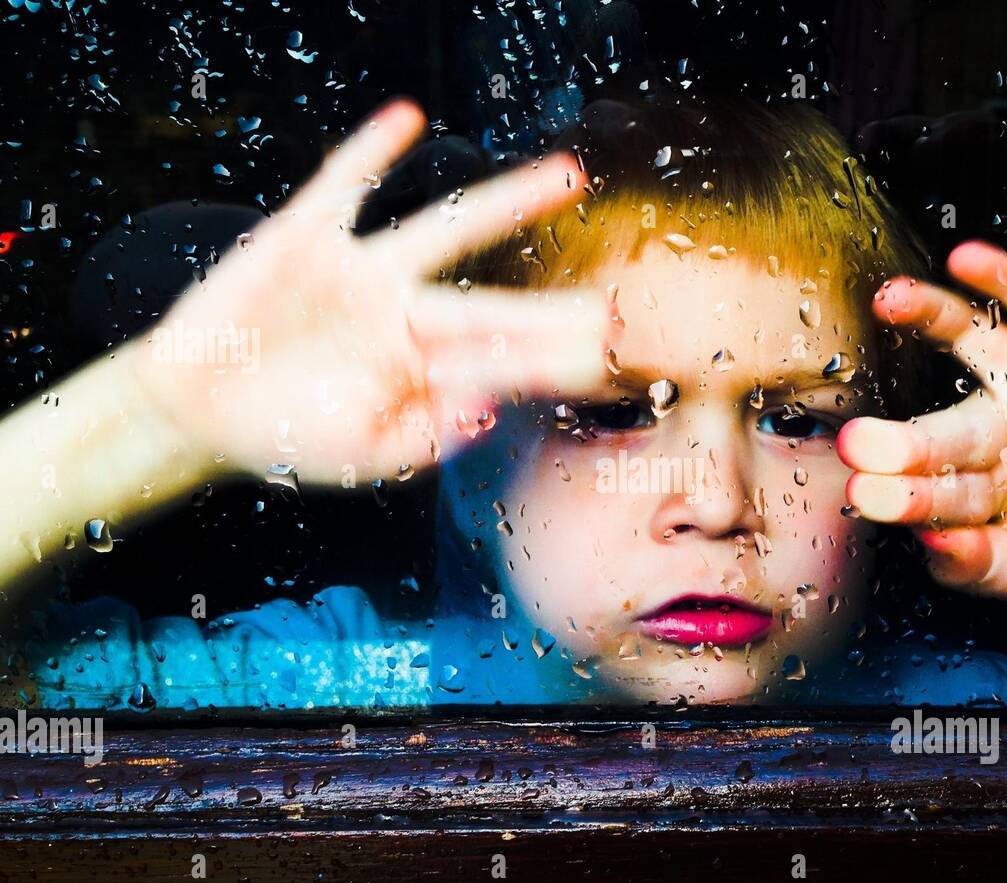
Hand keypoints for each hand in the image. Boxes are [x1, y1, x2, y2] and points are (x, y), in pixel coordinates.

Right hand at [128, 98, 612, 485]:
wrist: (200, 411)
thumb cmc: (286, 439)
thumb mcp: (363, 454)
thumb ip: (429, 436)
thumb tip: (494, 409)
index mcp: (423, 372)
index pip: (503, 365)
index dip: (559, 363)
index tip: (619, 361)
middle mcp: (406, 318)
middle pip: (496, 305)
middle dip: (555, 308)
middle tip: (622, 301)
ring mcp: (363, 277)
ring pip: (448, 231)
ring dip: (507, 203)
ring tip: (570, 175)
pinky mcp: (307, 243)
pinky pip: (343, 191)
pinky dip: (370, 155)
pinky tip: (408, 119)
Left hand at [838, 241, 1006, 602]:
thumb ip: (986, 566)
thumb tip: (931, 548)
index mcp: (978, 486)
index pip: (933, 490)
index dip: (903, 493)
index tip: (867, 495)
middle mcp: (996, 427)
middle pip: (942, 430)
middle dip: (902, 438)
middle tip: (856, 441)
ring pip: (974, 340)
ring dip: (931, 315)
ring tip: (890, 300)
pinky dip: (1006, 279)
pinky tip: (965, 261)